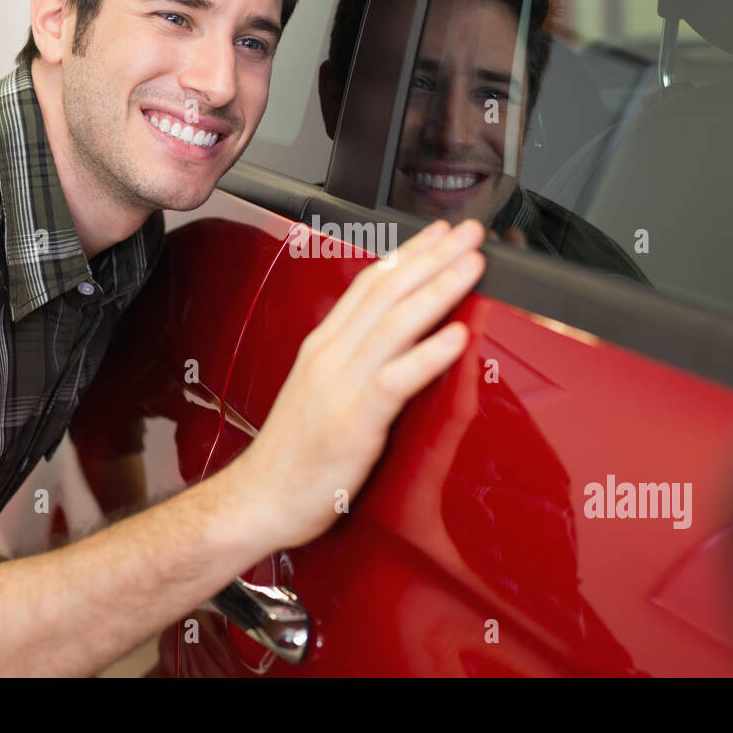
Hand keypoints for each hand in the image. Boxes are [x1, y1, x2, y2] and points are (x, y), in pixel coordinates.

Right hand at [233, 218, 485, 550]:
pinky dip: (428, 354)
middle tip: (469, 233)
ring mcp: (340, 387)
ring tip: (472, 267)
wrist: (260, 500)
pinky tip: (457, 335)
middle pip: (386, 292)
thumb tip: (396, 337)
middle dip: (431, 257)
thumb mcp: (319, 391)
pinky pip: (396, 380)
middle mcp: (330, 357)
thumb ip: (354, 360)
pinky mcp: (353, 422)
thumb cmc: (293, 454)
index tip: (439, 233)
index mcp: (323, 347)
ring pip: (394, 325)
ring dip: (438, 290)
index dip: (408, 254)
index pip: (369, 285)